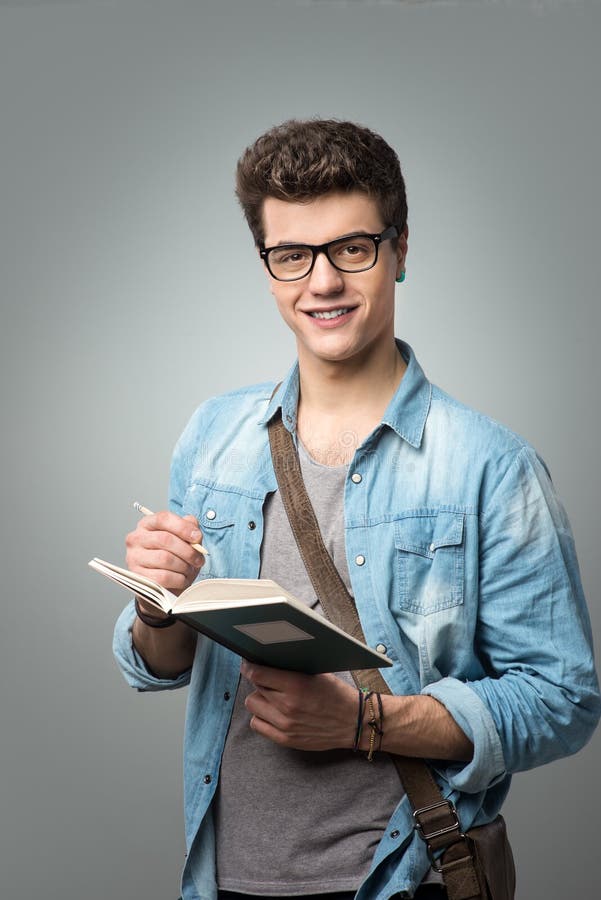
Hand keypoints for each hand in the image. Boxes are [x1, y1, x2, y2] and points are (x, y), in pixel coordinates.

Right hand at [125, 510, 205, 610]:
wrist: (164, 583)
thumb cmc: (173, 557)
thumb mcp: (183, 539)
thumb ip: (188, 528)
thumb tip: (194, 528)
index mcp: (147, 524)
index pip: (163, 518)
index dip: (183, 527)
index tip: (198, 537)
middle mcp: (136, 538)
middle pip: (165, 539)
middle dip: (187, 551)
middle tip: (199, 559)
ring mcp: (134, 557)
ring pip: (165, 558)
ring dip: (183, 566)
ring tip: (189, 569)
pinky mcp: (137, 577)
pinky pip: (163, 577)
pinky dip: (178, 579)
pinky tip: (182, 579)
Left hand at [241, 661, 356, 750]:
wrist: (353, 723)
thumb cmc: (337, 694)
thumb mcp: (317, 673)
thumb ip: (292, 669)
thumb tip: (269, 660)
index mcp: (296, 685)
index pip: (257, 674)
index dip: (249, 667)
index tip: (248, 664)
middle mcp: (287, 706)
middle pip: (255, 688)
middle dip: (260, 682)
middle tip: (269, 680)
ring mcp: (285, 725)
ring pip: (253, 706)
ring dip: (260, 699)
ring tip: (272, 697)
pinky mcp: (285, 739)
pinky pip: (257, 725)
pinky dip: (261, 717)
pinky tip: (272, 712)